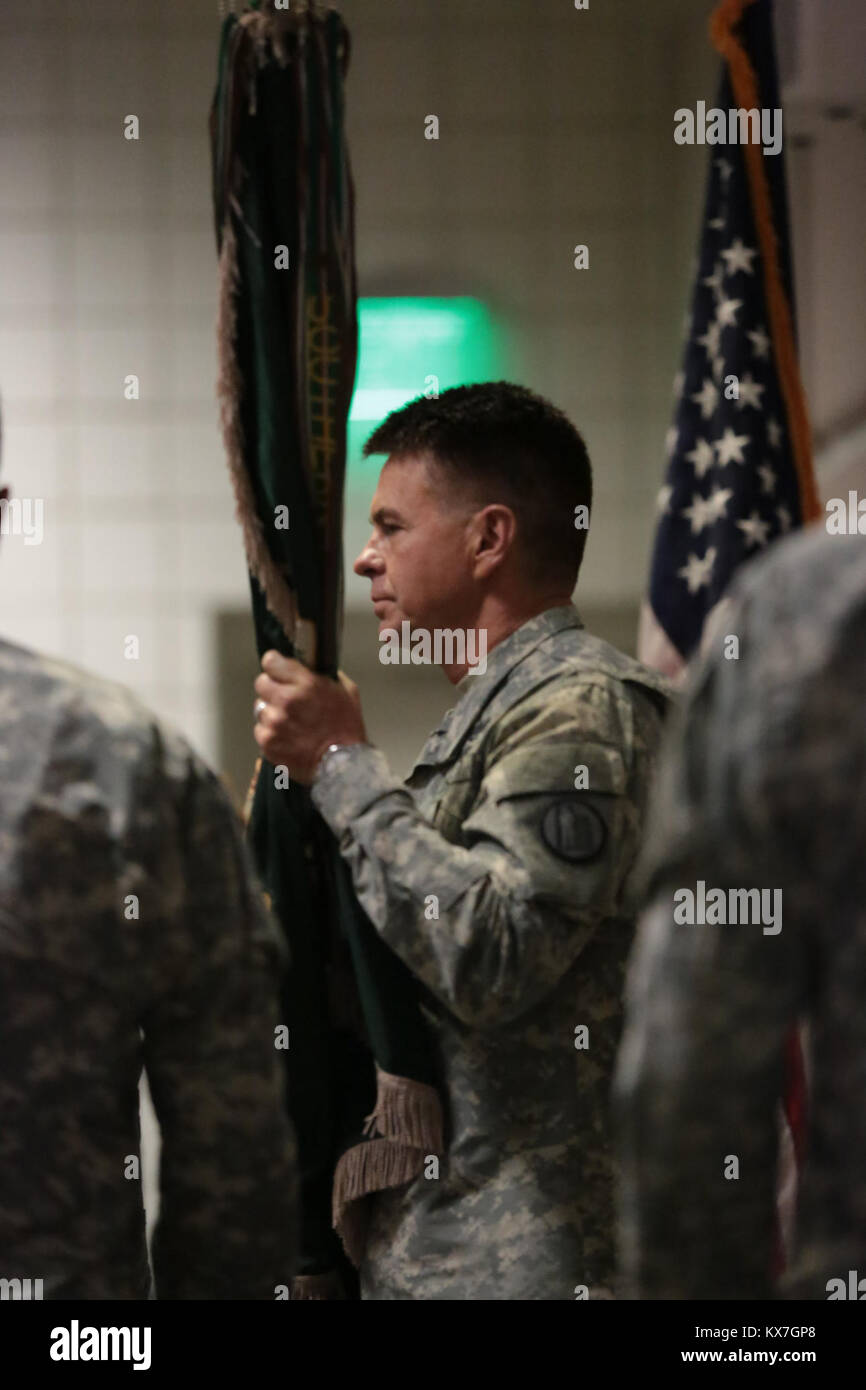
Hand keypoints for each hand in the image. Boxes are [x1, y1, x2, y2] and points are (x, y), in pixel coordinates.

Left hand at [253, 653, 366, 785]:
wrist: (343, 766)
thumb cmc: (347, 728)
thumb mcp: (346, 691)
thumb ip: (325, 676)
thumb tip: (311, 668)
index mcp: (305, 684)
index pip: (271, 661)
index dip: (275, 666)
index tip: (279, 671)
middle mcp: (286, 700)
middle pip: (260, 683)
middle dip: (272, 689)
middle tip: (285, 699)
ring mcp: (274, 722)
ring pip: (259, 708)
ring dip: (271, 712)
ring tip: (289, 723)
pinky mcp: (267, 742)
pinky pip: (260, 730)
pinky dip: (270, 733)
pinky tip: (287, 738)